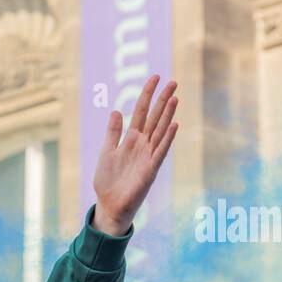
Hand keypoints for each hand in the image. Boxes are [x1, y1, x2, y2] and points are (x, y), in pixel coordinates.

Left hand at [92, 75, 178, 235]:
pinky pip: (160, 150)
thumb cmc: (107, 181)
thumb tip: (115, 110)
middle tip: (173, 81)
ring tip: (174, 97)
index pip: (141, 111)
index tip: (155, 77)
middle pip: (154, 117)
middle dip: (163, 99)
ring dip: (167, 114)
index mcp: (130, 139)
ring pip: (160, 130)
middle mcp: (142, 144)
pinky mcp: (151, 169)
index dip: (147, 94)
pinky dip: (167, 138)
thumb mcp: (106, 152)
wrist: (110, 204)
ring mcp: (148, 155)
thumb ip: (112, 132)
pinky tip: (173, 124)